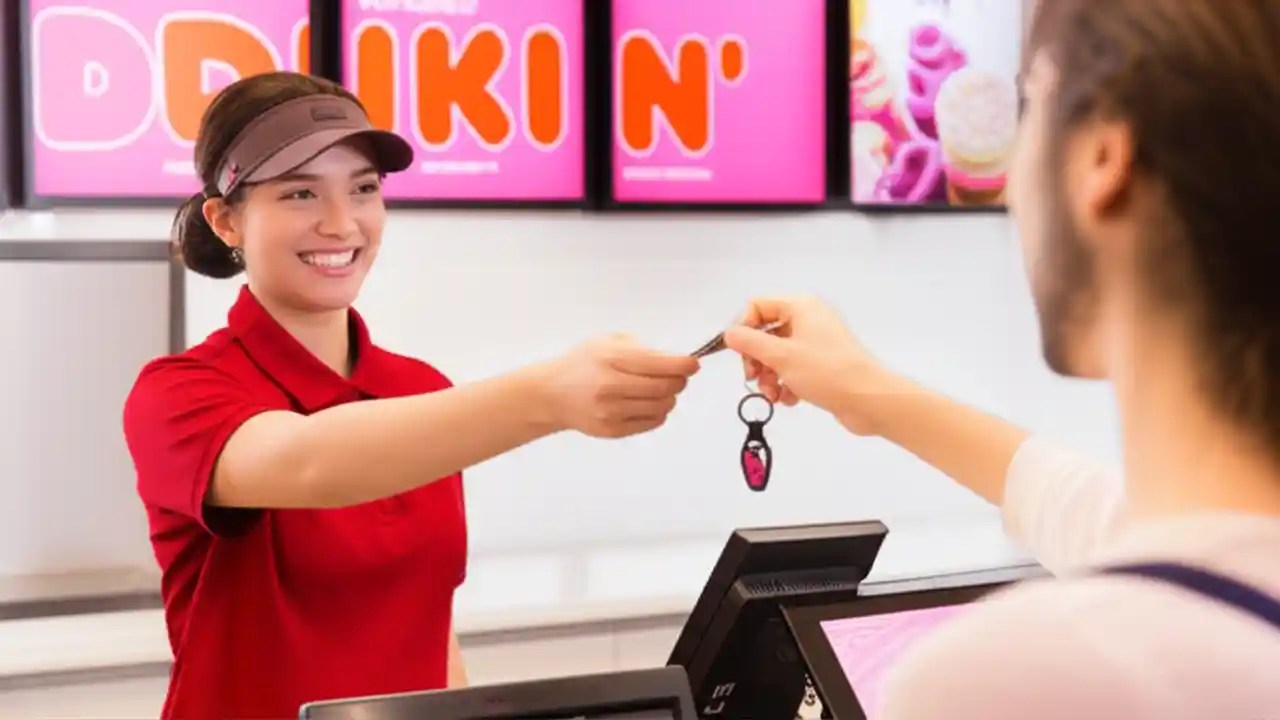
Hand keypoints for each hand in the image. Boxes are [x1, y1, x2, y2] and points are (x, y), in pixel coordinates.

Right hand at [542, 334, 699, 438]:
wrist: (552, 393)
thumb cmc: (583, 364)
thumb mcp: (609, 342)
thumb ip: (643, 349)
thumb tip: (676, 360)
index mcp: (612, 359)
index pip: (662, 364)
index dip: (685, 365)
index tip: (693, 363)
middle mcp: (611, 386)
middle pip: (667, 387)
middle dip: (680, 380)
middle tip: (679, 375)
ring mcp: (611, 411)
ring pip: (663, 406)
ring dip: (670, 397)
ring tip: (660, 389)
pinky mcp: (612, 430)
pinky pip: (652, 422)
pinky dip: (658, 412)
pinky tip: (647, 402)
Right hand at [722, 296, 896, 434]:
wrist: (870, 400)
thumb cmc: (827, 371)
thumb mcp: (781, 356)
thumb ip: (750, 343)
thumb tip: (729, 333)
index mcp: (801, 307)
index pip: (758, 307)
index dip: (743, 328)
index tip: (739, 353)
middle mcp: (808, 320)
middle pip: (766, 333)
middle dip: (756, 359)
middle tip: (754, 379)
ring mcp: (816, 344)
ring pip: (778, 356)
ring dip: (769, 377)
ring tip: (773, 396)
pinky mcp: (822, 366)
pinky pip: (793, 370)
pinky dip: (786, 384)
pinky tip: (789, 400)